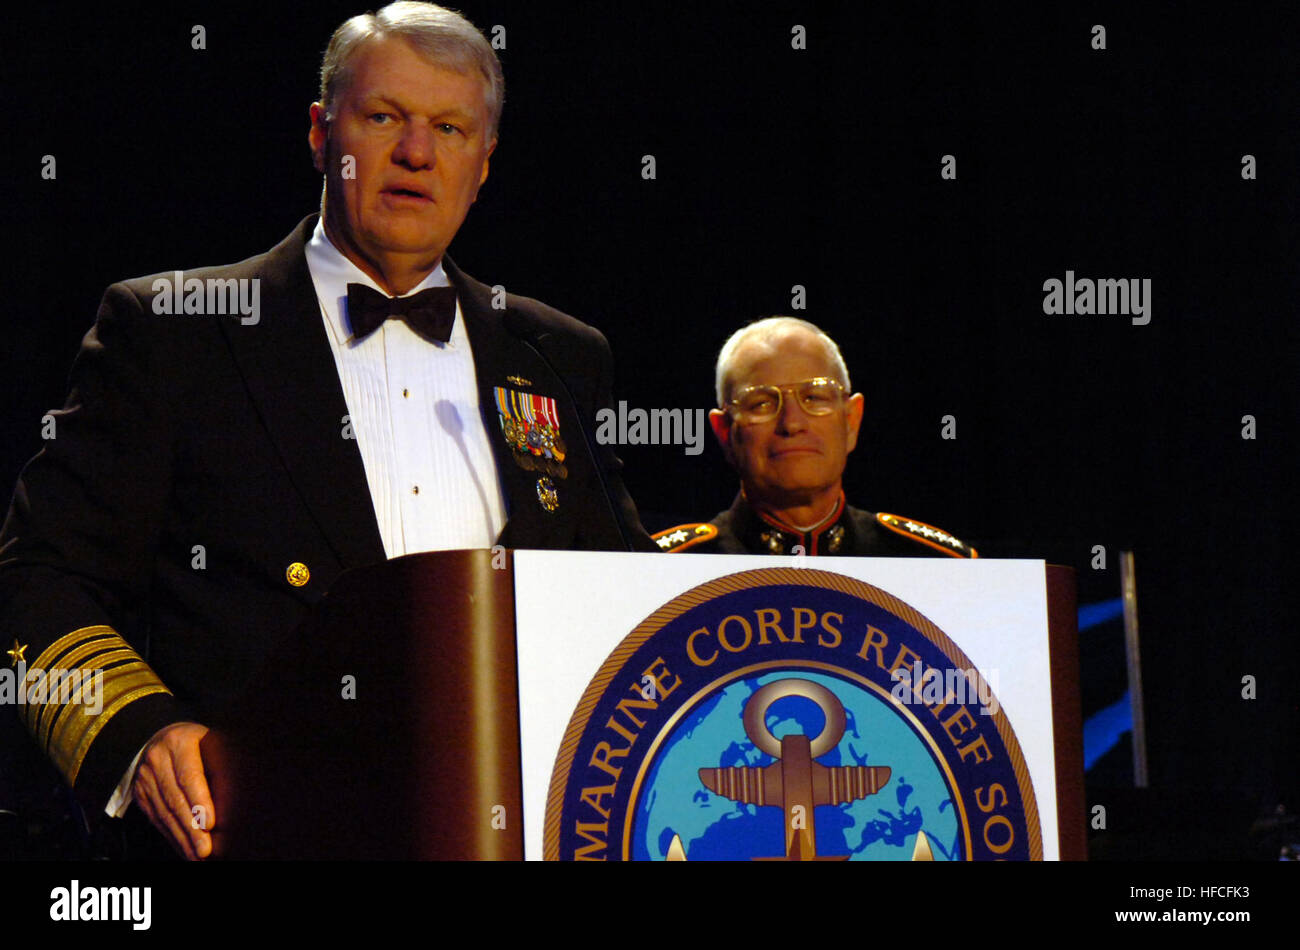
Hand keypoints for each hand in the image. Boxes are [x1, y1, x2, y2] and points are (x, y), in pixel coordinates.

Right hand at [131, 722, 214, 859]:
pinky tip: (185, 849)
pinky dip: (172, 837)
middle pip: (175, 799)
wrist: (160, 736)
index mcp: (179, 742)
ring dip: (182, 838)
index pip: (189, 776)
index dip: (200, 801)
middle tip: (205, 850)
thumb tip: (237, 798)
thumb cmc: (197, 742)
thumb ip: (219, 765)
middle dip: (191, 828)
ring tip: (198, 855)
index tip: (211, 823)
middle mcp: (157, 760)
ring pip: (164, 813)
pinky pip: (156, 819)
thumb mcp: (209, 742)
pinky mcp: (140, 794)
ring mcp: (145, 778)